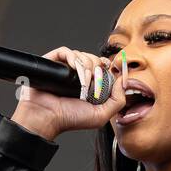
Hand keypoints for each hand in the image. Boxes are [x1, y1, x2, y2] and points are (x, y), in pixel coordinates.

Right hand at [10, 46, 127, 140]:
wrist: (47, 118)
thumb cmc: (70, 119)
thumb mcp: (101, 115)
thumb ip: (118, 100)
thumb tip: (123, 81)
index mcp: (89, 86)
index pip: (102, 67)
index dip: (106, 66)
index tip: (108, 68)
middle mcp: (77, 77)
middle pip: (93, 59)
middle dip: (96, 67)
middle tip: (93, 81)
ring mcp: (64, 70)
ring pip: (81, 54)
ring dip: (84, 65)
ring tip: (81, 81)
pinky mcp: (52, 64)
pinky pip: (65, 51)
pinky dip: (71, 56)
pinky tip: (72, 68)